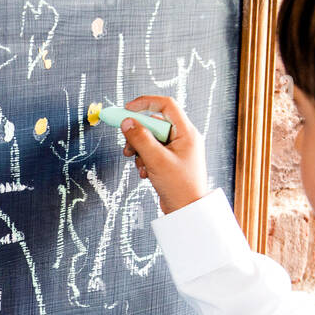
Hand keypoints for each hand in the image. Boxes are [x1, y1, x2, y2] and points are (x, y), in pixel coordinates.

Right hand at [120, 95, 210, 215]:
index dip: (145, 103)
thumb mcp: (157, 160)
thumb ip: (140, 139)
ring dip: (140, 150)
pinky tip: (146, 172)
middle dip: (138, 134)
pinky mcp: (170, 161)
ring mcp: (177, 150)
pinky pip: (152, 152)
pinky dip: (144, 160)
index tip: (127, 109)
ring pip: (151, 139)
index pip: (166, 105)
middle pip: (154, 124)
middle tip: (127, 145)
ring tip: (139, 164)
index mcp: (186, 132)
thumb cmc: (180, 187)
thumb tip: (127, 122)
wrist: (187, 211)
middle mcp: (183, 138)